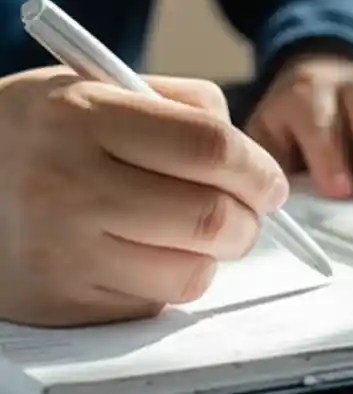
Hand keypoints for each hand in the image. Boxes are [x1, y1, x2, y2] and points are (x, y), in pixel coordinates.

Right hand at [0, 67, 288, 326]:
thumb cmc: (42, 133)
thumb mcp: (94, 89)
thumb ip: (180, 108)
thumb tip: (254, 162)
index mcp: (82, 116)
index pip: (210, 147)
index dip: (259, 170)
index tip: (269, 183)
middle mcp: (67, 184)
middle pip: (212, 217)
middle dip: (250, 221)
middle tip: (246, 215)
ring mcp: (61, 251)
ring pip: (193, 271)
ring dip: (211, 257)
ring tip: (190, 235)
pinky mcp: (62, 303)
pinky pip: (155, 302)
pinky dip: (167, 281)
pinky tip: (139, 255)